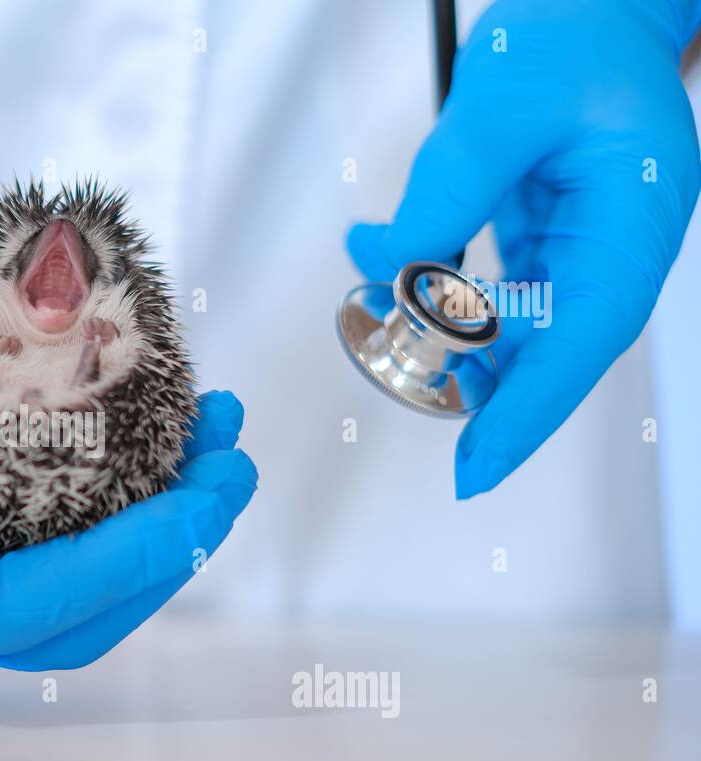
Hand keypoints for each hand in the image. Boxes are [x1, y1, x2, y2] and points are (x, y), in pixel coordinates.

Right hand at [0, 242, 256, 668]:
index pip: (7, 616)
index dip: (109, 576)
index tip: (192, 510)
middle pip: (65, 613)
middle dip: (161, 558)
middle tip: (228, 476)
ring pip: (83, 568)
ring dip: (165, 519)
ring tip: (220, 440)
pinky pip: (79, 512)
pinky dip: (141, 475)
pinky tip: (181, 415)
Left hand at [347, 0, 699, 497]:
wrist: (593, 4)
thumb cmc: (570, 37)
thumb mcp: (502, 104)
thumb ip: (448, 189)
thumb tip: (390, 267)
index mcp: (632, 223)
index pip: (584, 339)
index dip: (529, 411)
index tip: (475, 468)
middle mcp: (614, 249)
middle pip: (549, 351)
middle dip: (479, 389)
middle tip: (409, 400)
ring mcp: (580, 249)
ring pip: (512, 330)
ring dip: (442, 339)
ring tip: (376, 319)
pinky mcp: (543, 241)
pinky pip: (485, 289)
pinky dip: (427, 286)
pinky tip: (374, 257)